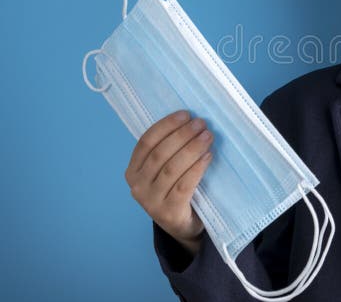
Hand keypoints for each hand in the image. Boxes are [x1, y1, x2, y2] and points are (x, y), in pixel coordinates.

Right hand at [124, 109, 213, 254]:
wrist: (182, 226)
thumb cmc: (175, 189)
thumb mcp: (164, 170)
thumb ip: (169, 150)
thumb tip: (190, 121)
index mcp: (133, 170)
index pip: (146, 142)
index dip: (166, 126)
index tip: (185, 114)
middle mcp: (137, 186)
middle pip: (160, 153)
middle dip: (182, 135)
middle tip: (201, 123)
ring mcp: (151, 201)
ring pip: (172, 168)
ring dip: (191, 148)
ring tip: (208, 136)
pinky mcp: (168, 213)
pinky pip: (184, 185)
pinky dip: (196, 168)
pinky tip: (208, 156)